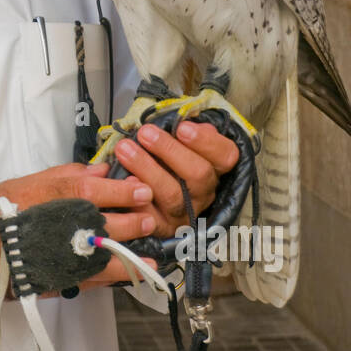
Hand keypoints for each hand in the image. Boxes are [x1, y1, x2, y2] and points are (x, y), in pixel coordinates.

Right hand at [0, 161, 158, 299]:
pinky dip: (121, 275)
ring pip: (108, 253)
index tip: (142, 189)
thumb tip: (99, 169)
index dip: (123, 190)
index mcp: (54, 198)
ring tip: (150, 245)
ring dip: (134, 249)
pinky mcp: (62, 277)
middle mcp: (63, 226)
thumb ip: (67, 174)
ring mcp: (64, 254)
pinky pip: (98, 278)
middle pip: (109, 222)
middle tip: (149, 215)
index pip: (96, 190)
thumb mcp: (29, 182)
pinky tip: (139, 271)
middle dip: (134, 219)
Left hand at [113, 120, 239, 237]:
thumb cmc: (165, 162)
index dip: (206, 142)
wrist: (151, 201)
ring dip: (147, 169)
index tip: (182, 127)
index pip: (226, 156)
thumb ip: (186, 133)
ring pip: (173, 195)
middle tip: (145, 133)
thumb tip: (186, 122)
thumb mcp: (180, 144)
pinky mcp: (165, 229)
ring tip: (124, 150)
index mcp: (214, 169)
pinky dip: (139, 201)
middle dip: (169, 150)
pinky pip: (153, 219)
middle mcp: (204, 193)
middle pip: (199, 174)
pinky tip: (126, 181)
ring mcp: (186, 213)